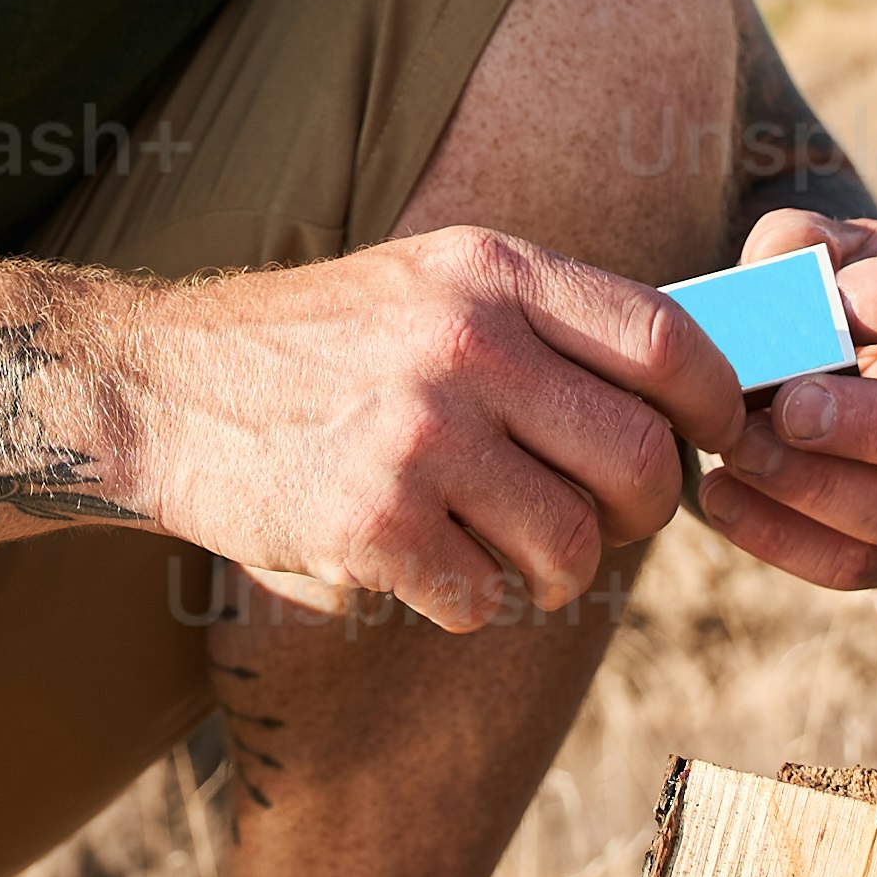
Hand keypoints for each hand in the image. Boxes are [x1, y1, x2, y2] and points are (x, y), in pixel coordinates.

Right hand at [109, 225, 746, 633]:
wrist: (157, 389)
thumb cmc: (312, 347)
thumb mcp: (432, 283)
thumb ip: (544, 320)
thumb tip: (690, 384)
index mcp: (493, 272)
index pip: (669, 341)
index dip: (718, 407)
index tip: (717, 445)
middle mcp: (466, 342)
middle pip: (640, 459)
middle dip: (636, 515)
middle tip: (597, 523)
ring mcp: (419, 432)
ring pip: (571, 546)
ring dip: (552, 574)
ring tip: (503, 554)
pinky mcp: (371, 519)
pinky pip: (485, 599)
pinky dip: (468, 604)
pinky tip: (424, 569)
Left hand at [691, 209, 876, 596]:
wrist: (827, 363)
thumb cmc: (831, 293)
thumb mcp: (819, 250)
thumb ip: (798, 245)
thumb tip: (783, 282)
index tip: (831, 306)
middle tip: (788, 409)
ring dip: (821, 490)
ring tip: (739, 454)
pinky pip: (866, 563)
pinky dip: (788, 539)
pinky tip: (724, 498)